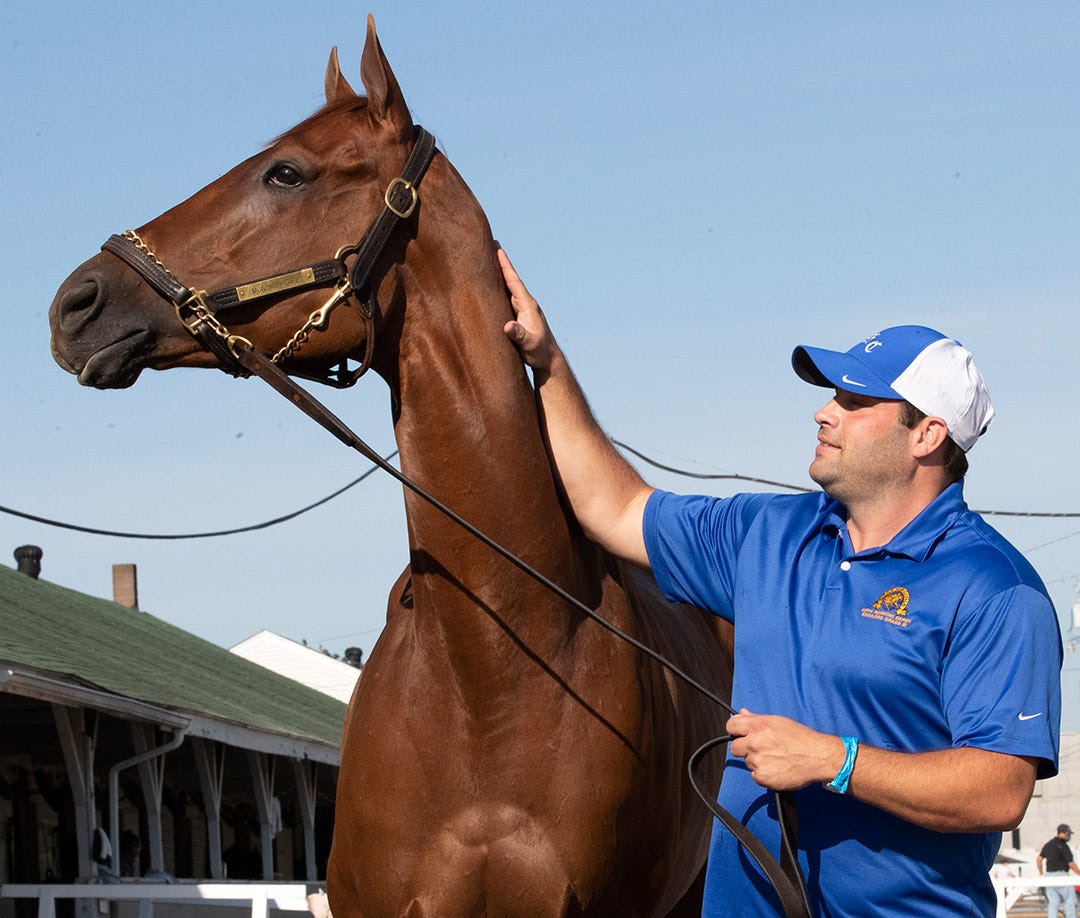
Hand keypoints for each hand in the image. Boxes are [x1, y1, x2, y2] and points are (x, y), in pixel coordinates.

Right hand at [498, 247, 555, 371]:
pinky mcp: (518, 316)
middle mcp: (524, 303)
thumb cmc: (539, 352)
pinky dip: (498, 287)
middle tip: (490, 243)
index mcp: (527, 304)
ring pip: (507, 287)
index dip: (504, 265)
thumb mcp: (529, 344)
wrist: (548, 359)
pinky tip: (490, 284)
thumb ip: (519, 335)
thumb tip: (507, 326)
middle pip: (509, 278)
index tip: (497, 248)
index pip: (513, 280)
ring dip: (497, 273)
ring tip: (486, 259)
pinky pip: (505, 297)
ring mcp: (521, 309)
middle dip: (499, 262)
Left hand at [726, 709, 844, 791]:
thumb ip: (755, 718)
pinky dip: (763, 774)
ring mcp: (758, 760)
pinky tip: (776, 768)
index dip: (735, 730)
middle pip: (735, 747)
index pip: (731, 725)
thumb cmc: (801, 738)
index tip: (740, 734)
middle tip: (761, 749)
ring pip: (747, 762)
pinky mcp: (762, 777)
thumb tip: (742, 712)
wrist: (818, 757)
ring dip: (756, 761)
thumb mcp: (778, 721)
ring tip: (774, 758)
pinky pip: (754, 775)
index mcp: (758, 726)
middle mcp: (755, 742)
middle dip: (745, 748)